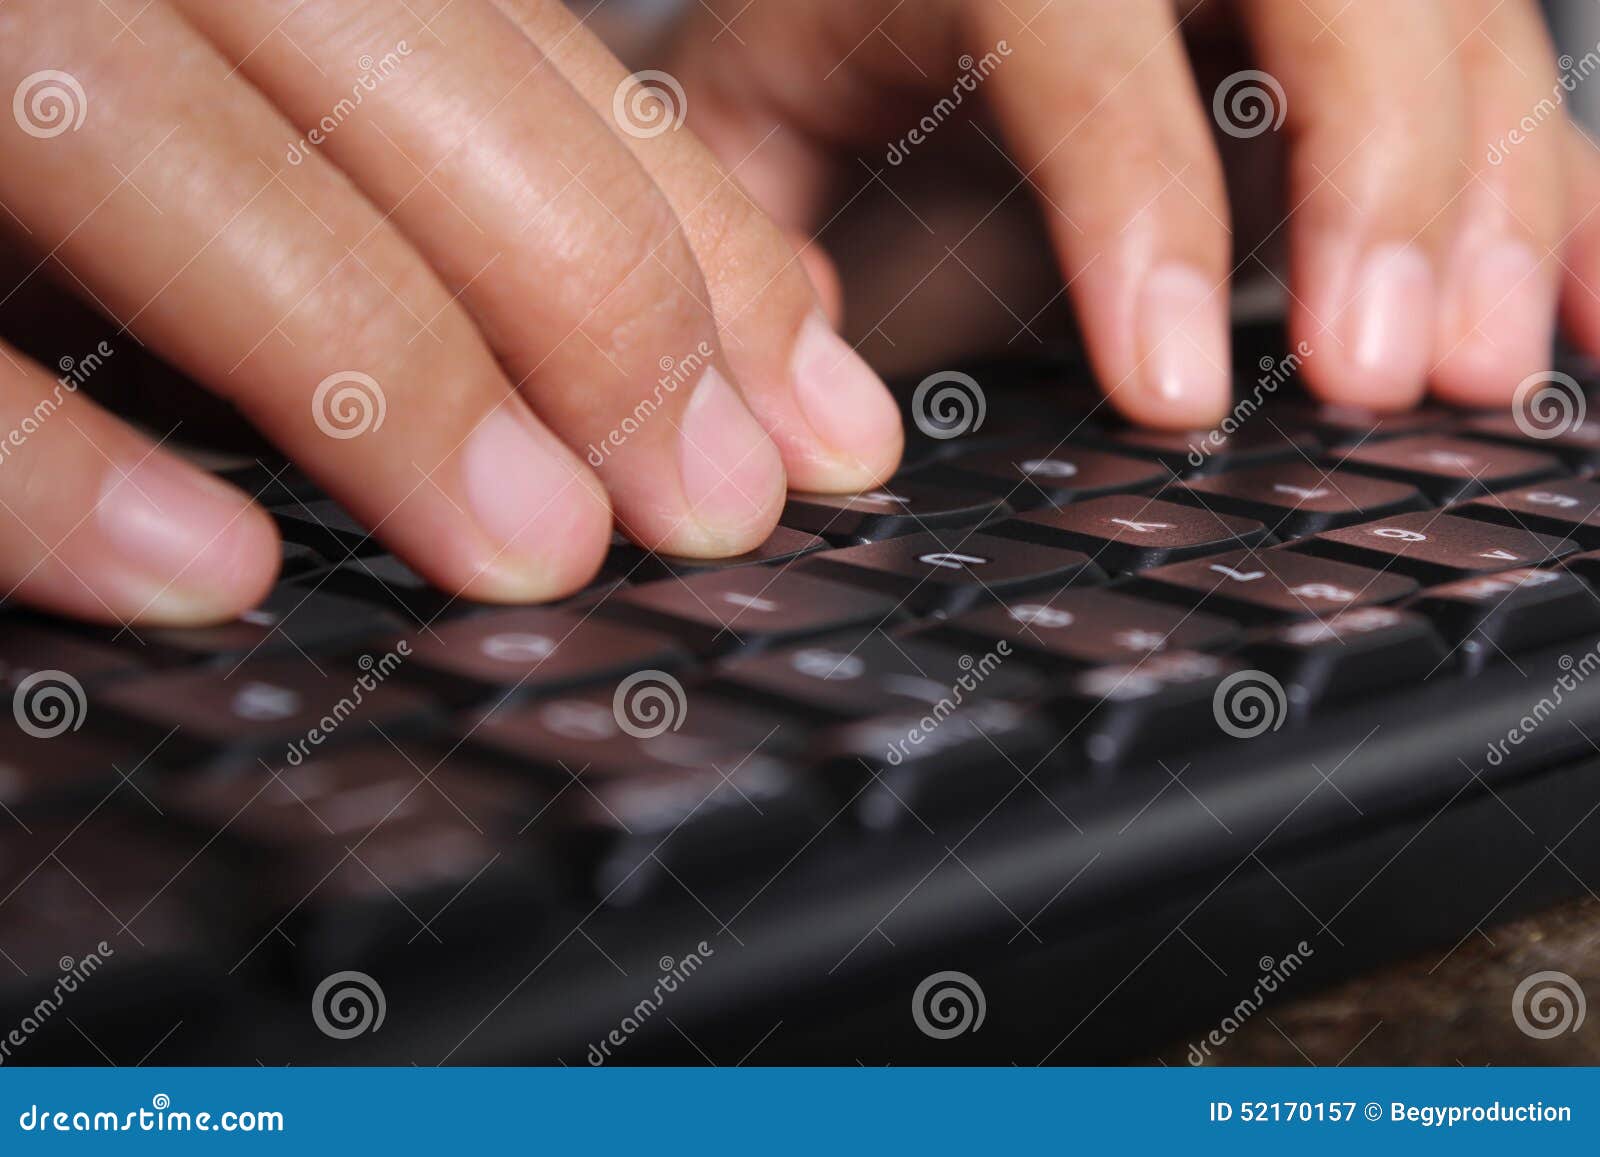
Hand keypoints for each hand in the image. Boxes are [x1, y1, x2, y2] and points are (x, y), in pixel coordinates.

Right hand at [0, 0, 903, 625]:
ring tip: (531, 553)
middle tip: (712, 506)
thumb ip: (454, 168)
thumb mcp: (262, 90)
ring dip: (380, 376)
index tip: (818, 421)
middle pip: (406, 79)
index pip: (541, 67)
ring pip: (175, 161)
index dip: (707, 249)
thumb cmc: (48, 82)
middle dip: (593, 305)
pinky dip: (48, 456)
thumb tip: (744, 327)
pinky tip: (200, 575)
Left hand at [663, 0, 1599, 424]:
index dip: (1143, 198)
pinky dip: (1562, 194)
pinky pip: (1496, 77)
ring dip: (1492, 193)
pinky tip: (1583, 313)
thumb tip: (800, 389)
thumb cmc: (818, 53)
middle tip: (1375, 372)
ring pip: (1451, 16)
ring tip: (1475, 374)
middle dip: (1375, 173)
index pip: (1084, 24)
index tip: (1173, 388)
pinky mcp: (1352, 28)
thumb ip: (758, 229)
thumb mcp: (746, 120)